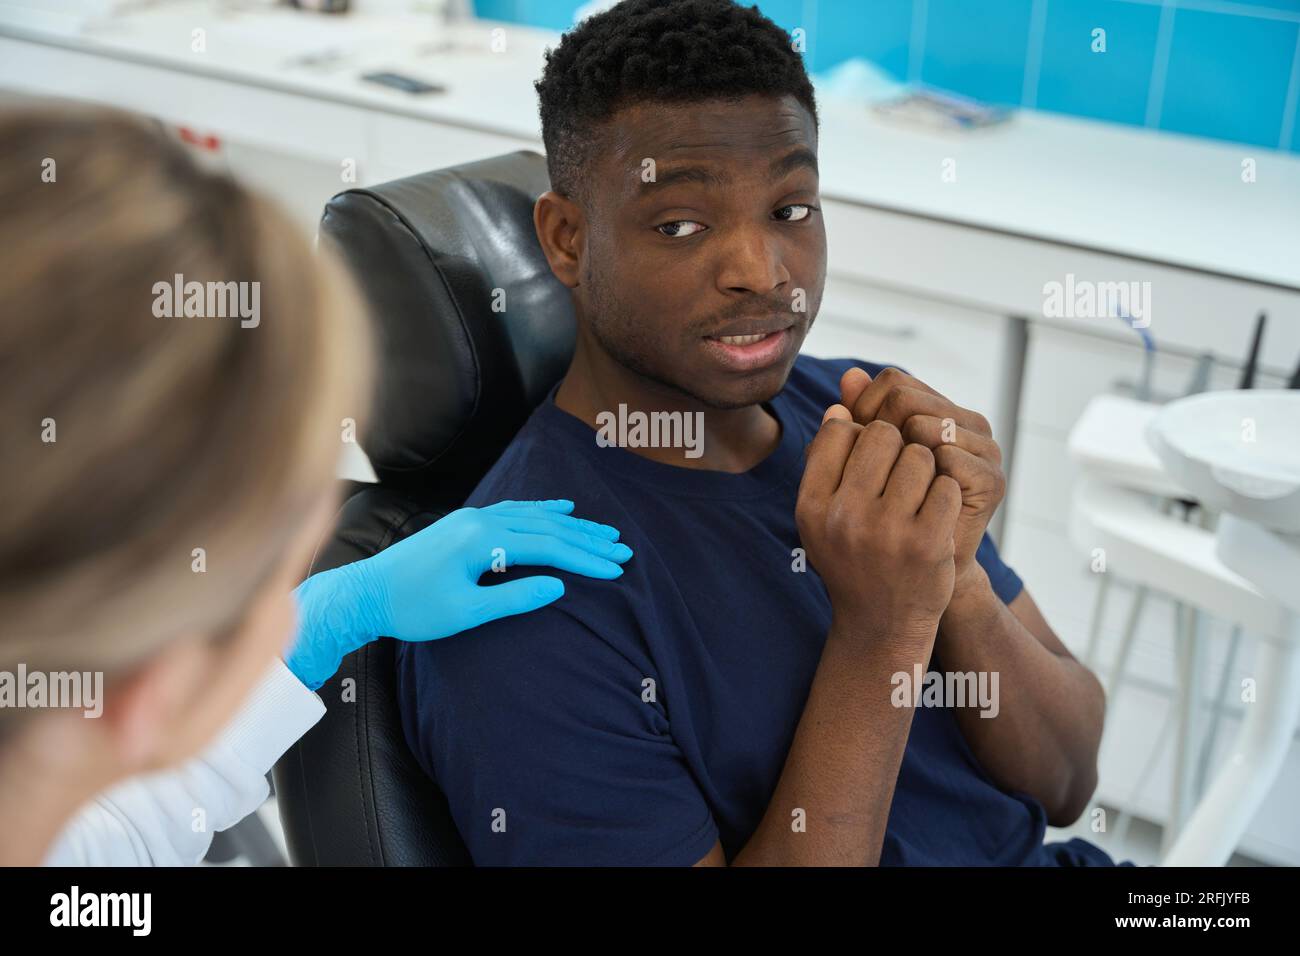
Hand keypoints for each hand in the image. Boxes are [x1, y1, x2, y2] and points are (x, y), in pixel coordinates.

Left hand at [286, 499, 631, 688]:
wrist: (366, 592)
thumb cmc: (413, 608)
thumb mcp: (467, 612)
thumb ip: (515, 597)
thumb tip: (560, 586)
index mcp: (483, 540)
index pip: (548, 547)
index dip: (585, 559)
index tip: (615, 570)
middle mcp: (481, 519)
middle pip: (547, 526)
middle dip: (587, 539)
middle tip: (623, 549)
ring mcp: (472, 517)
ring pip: (533, 515)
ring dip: (571, 524)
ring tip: (603, 531)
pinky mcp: (465, 522)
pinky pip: (514, 509)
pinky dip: (542, 510)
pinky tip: (561, 508)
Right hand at [795, 405, 961, 630]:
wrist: (882, 625)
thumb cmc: (853, 557)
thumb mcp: (825, 512)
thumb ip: (829, 454)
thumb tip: (844, 399)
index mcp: (811, 504)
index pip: (838, 429)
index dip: (861, 436)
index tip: (870, 462)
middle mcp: (842, 516)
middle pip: (881, 434)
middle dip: (896, 447)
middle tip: (898, 480)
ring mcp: (885, 530)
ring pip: (919, 454)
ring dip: (926, 470)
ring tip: (917, 500)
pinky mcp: (926, 543)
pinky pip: (947, 484)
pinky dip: (948, 495)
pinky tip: (936, 518)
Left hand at [838, 366, 1004, 591]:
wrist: (912, 576)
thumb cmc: (882, 518)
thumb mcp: (860, 467)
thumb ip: (855, 422)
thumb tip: (848, 375)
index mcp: (938, 410)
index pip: (893, 382)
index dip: (863, 408)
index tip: (849, 444)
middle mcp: (966, 422)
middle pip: (906, 399)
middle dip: (876, 433)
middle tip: (866, 475)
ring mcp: (984, 449)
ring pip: (924, 427)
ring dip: (896, 463)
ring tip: (892, 493)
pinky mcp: (992, 479)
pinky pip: (945, 460)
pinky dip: (921, 484)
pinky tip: (914, 507)